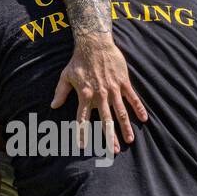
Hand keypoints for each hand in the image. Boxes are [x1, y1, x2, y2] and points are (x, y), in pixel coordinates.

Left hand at [52, 35, 147, 152]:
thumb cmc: (78, 61)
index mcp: (85, 96)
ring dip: (125, 127)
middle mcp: (100, 96)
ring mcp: (113, 90)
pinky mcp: (123, 82)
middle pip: (105, 121)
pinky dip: (138, 108)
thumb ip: (60, 93)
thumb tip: (53, 106)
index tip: (83, 147)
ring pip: (121, 112)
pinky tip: (143, 119)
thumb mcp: (65, 76)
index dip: (82, 133)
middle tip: (113, 151)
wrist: (94, 44)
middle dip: (109, 137)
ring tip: (129, 140)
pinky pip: (132, 98)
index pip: (82, 119)